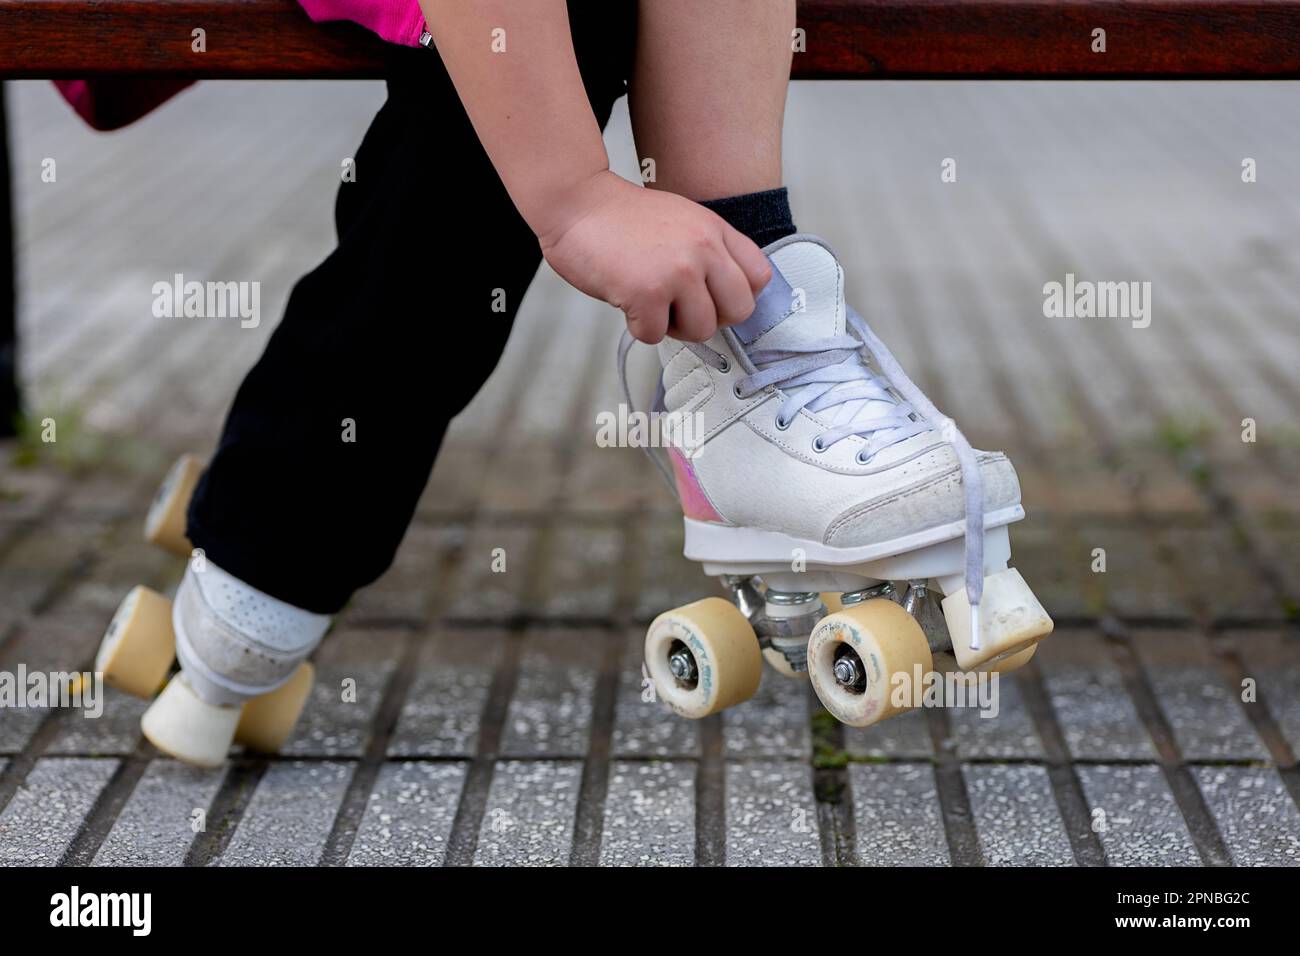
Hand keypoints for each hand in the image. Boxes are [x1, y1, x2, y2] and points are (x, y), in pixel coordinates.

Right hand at [539, 171, 771, 343]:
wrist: (576, 202)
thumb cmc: (622, 218)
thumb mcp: (682, 220)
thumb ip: (709, 250)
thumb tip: (723, 299)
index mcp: (715, 230)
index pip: (759, 277)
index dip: (736, 296)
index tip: (712, 297)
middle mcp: (704, 249)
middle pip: (739, 311)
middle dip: (710, 318)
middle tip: (681, 308)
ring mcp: (678, 272)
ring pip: (701, 331)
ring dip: (673, 326)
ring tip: (651, 303)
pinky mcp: (647, 293)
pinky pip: (656, 335)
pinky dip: (638, 326)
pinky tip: (626, 300)